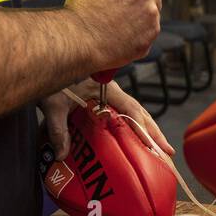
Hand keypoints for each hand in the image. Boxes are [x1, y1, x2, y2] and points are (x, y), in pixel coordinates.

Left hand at [40, 80, 174, 159]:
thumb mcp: (53, 105)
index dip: (142, 129)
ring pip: (136, 113)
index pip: (131, 110)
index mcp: (107, 89)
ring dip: (149, 131)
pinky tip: (139, 142)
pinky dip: (136, 128)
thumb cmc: (50, 78)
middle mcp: (113, 93)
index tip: (152, 146)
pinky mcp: (104, 102)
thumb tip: (61, 155)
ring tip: (162, 150)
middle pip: (141, 113)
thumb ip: (58, 130)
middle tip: (168, 153)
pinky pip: (126, 114)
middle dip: (155, 133)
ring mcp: (110, 97)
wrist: (46, 59)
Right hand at [64, 0, 167, 69]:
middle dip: (144, 3)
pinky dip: (139, 36)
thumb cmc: (82, 8)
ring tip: (119, 25)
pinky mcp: (151, 34)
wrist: (80, 37)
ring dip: (141, 20)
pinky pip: (149, 34)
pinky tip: (122, 36)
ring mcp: (151, 13)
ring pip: (153, 16)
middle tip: (126, 11)